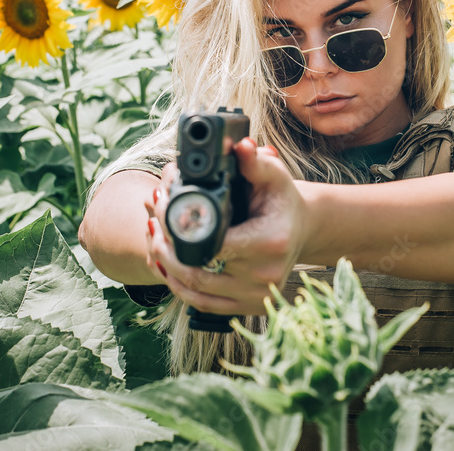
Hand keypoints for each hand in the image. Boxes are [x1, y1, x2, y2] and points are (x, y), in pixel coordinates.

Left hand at [145, 138, 308, 315]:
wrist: (302, 230)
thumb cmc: (282, 201)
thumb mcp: (274, 177)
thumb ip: (255, 162)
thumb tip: (239, 146)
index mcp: (270, 242)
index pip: (215, 243)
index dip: (182, 228)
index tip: (163, 206)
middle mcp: (264, 274)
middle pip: (199, 270)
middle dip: (166, 247)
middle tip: (151, 222)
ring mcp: (256, 295)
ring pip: (196, 290)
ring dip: (168, 266)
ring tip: (155, 240)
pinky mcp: (248, 306)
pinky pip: (204, 304)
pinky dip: (180, 287)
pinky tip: (167, 267)